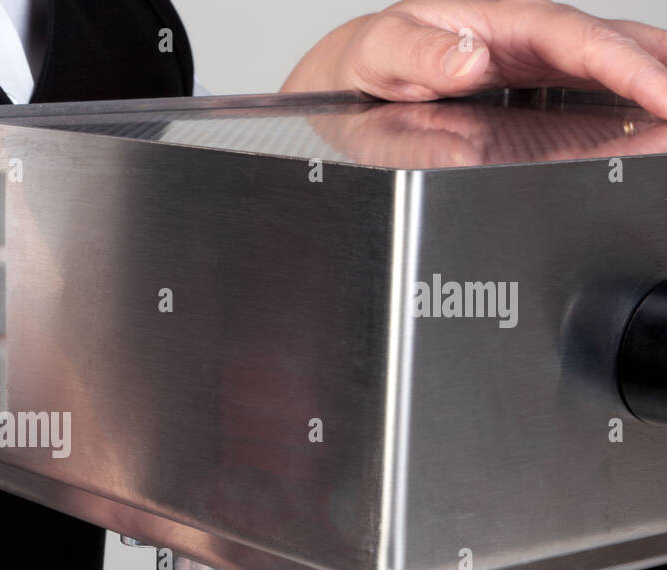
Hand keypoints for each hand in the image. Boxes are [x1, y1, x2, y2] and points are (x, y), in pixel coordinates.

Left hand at [283, 0, 666, 118]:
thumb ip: (423, 55)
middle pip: (612, 44)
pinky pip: (594, 85)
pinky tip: (649, 119)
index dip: (624, 65)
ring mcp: (539, 60)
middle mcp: (530, 36)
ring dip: (654, 79)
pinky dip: (629, 96)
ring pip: (612, 61)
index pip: (577, 39)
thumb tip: (468, 58)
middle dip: (659, 70)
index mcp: (504, 21)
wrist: (360, 69)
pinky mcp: (539, 84)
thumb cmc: (376, 55)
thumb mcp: (387, 51)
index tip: (660, 92)